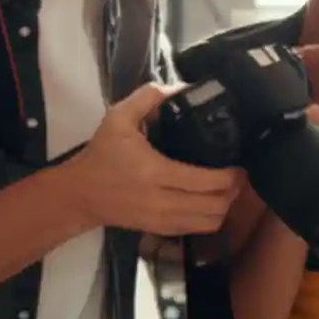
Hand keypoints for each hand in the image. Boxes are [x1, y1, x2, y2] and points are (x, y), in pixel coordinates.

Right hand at [61, 82, 245, 235]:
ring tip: (229, 188)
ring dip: (225, 206)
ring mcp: (161, 220)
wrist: (79, 194)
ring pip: (209, 222)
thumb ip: (148, 98)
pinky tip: (213, 202)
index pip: (204, 181)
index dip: (229, 176)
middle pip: (214, 205)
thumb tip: (180, 88)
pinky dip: (211, 218)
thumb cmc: (101, 155)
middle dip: (234, 191)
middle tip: (239, 174)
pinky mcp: (159, 230)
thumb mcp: (118, 118)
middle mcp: (161, 201)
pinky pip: (196, 230)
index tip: (238, 163)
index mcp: (154, 172)